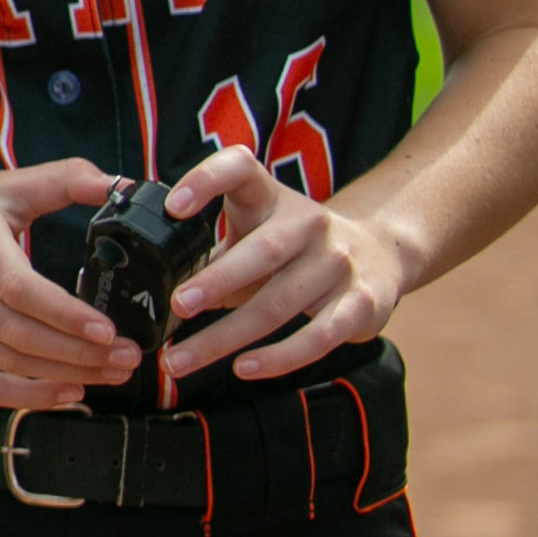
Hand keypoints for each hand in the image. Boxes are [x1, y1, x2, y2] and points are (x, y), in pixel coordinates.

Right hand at [0, 161, 136, 408]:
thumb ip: (62, 180)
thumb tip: (125, 185)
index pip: (20, 287)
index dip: (67, 316)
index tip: (109, 330)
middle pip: (17, 332)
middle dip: (80, 353)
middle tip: (127, 357)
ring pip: (4, 362)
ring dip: (63, 375)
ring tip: (108, 373)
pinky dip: (24, 396)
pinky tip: (64, 391)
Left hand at [161, 150, 415, 385]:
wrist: (381, 254)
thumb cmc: (294, 247)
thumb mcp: (255, 233)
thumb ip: (212, 254)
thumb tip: (156, 291)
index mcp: (271, 197)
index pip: (240, 169)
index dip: (206, 180)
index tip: (173, 207)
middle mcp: (308, 224)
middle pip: (260, 252)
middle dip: (215, 282)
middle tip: (176, 305)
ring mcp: (338, 263)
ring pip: (279, 303)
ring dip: (226, 336)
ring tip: (182, 358)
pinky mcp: (361, 303)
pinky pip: (318, 336)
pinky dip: (279, 357)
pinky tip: (244, 367)